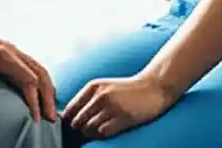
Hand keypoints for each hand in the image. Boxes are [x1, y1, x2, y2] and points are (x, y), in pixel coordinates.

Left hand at [0, 21, 57, 123]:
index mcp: (2, 55)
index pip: (29, 80)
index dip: (35, 101)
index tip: (36, 120)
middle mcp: (10, 49)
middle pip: (39, 72)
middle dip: (48, 96)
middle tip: (52, 118)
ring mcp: (8, 48)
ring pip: (37, 67)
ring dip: (46, 87)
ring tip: (49, 108)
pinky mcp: (3, 50)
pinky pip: (29, 64)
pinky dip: (38, 79)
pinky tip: (36, 91)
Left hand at [61, 73, 176, 139]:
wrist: (153, 87)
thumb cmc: (128, 89)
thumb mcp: (105, 86)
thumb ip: (89, 97)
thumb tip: (69, 114)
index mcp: (93, 86)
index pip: (71, 107)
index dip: (69, 118)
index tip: (71, 123)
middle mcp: (101, 96)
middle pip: (78, 120)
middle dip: (79, 128)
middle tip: (83, 130)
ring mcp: (112, 107)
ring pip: (89, 128)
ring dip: (90, 133)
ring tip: (94, 132)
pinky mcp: (123, 118)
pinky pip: (103, 132)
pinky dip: (101, 135)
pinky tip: (105, 132)